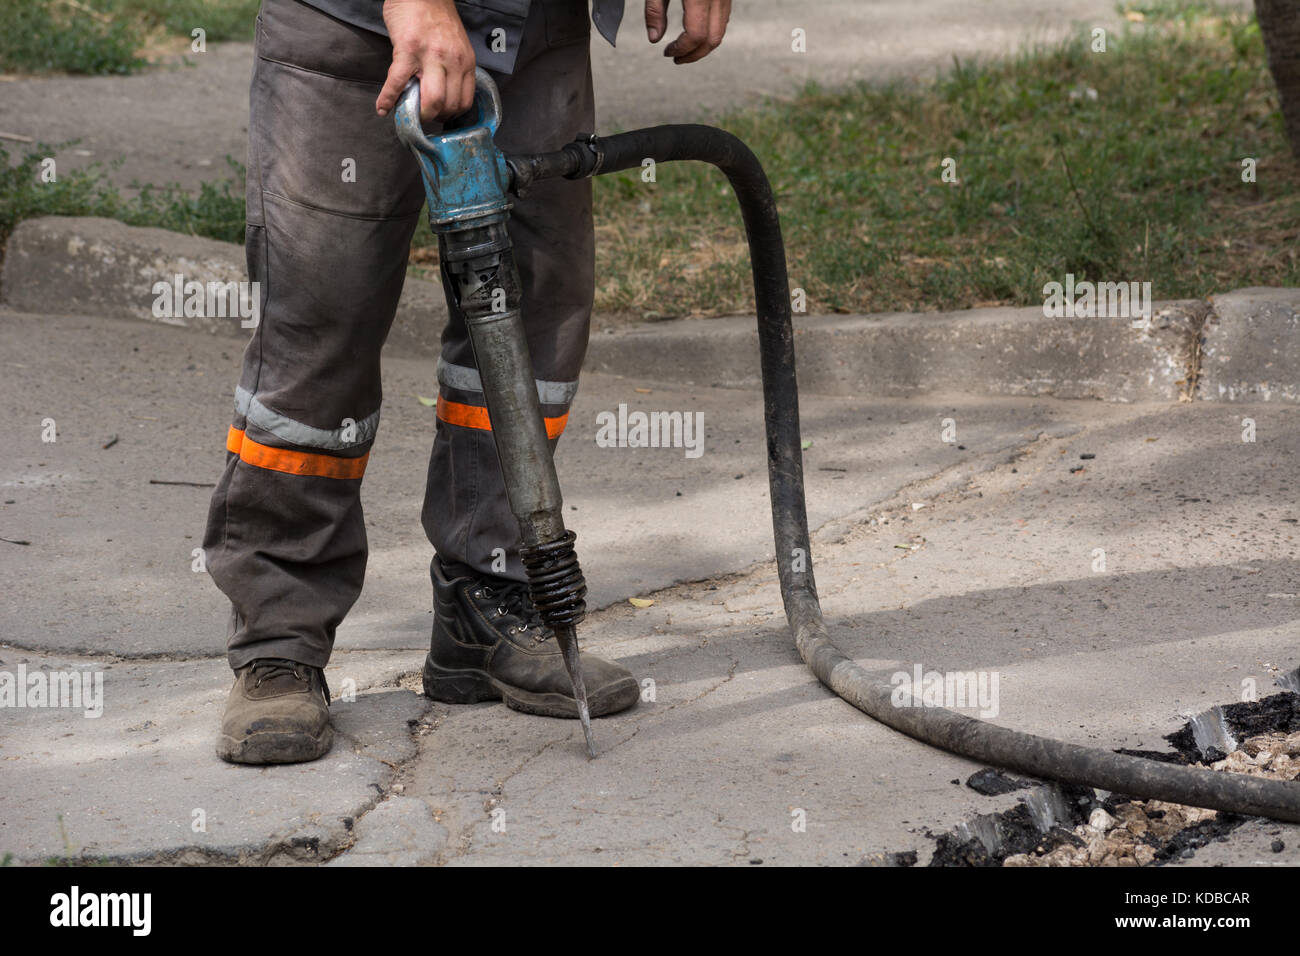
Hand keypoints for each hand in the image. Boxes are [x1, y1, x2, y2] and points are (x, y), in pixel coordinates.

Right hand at [376, 0, 475, 121]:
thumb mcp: (456, 45)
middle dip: (435, 118)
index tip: (440, 115)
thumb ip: (453, 68)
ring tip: (410, 112)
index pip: (464, 101)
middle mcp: (452, 61)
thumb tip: (443, 93)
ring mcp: (430, 56)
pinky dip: (387, 99)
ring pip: (431, 100)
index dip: (451, 114)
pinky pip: (397, 83)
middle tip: (424, 116)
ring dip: (419, 114)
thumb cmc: (436, 18)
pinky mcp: (407, 50)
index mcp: (465, 61)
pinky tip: (382, 109)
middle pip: (448, 105)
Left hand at [645, 0, 729, 63]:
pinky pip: (723, 18)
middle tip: (677, 59)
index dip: (680, 49)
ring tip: (684, 49)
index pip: (695, 36)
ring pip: (721, 30)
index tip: (667, 53)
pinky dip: (711, 31)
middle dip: (694, 55)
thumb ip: (654, 11)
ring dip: (703, 45)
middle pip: (712, 39)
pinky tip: (695, 32)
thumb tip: (654, 39)